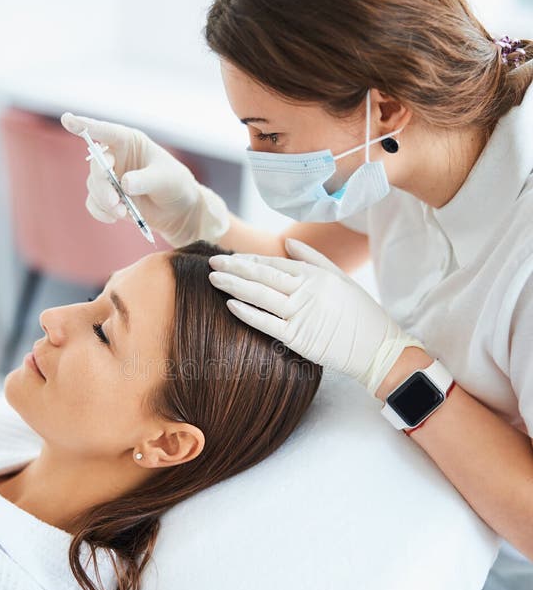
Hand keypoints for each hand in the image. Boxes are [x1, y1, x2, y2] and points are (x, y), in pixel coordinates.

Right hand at [61, 112, 229, 246]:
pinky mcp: (109, 198)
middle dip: (102, 184)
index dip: (85, 125)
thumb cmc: (175, 184)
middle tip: (114, 201)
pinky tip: (116, 217)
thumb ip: (145, 179)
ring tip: (123, 212)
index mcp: (129, 141)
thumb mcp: (166, 178)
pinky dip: (101, 212)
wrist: (179, 210)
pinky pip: (94, 203)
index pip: (105, 131)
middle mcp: (115, 157)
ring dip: (104, 201)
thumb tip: (125, 184)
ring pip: (93, 187)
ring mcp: (110, 178)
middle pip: (96, 166)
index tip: (67, 119)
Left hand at [208, 237, 425, 396]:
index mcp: (314, 274)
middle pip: (262, 275)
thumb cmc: (360, 313)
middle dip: (234, 267)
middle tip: (212, 261)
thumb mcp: (340, 278)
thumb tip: (286, 243)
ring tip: (213, 278)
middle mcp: (306, 290)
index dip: (249, 260)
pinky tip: (229, 304)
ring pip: (259, 295)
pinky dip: (247, 312)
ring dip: (234, 285)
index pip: (273, 263)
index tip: (230, 258)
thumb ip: (312, 258)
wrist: (378, 347)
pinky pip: (266, 323)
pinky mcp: (298, 338)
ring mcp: (301, 313)